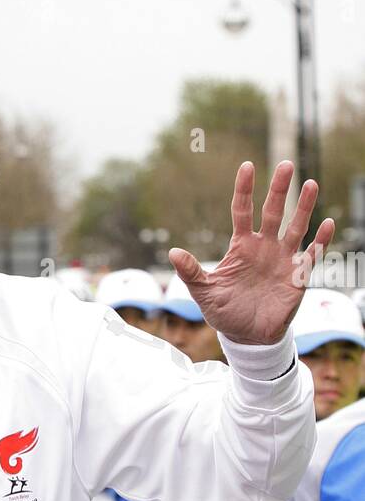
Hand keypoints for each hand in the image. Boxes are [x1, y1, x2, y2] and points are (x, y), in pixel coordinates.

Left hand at [168, 160, 333, 344]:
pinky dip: (321, 240)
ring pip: (296, 227)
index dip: (244, 190)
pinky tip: (328, 223)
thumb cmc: (224, 311)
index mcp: (241, 246)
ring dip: (304, 207)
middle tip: (286, 165)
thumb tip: (173, 252)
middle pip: (273, 211)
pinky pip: (312, 254)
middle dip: (279, 189)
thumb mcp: (204, 292)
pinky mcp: (298, 276)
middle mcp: (264, 246)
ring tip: (310, 183)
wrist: (246, 336)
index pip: (242, 211)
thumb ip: (191, 272)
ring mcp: (283, 259)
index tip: (247, 166)